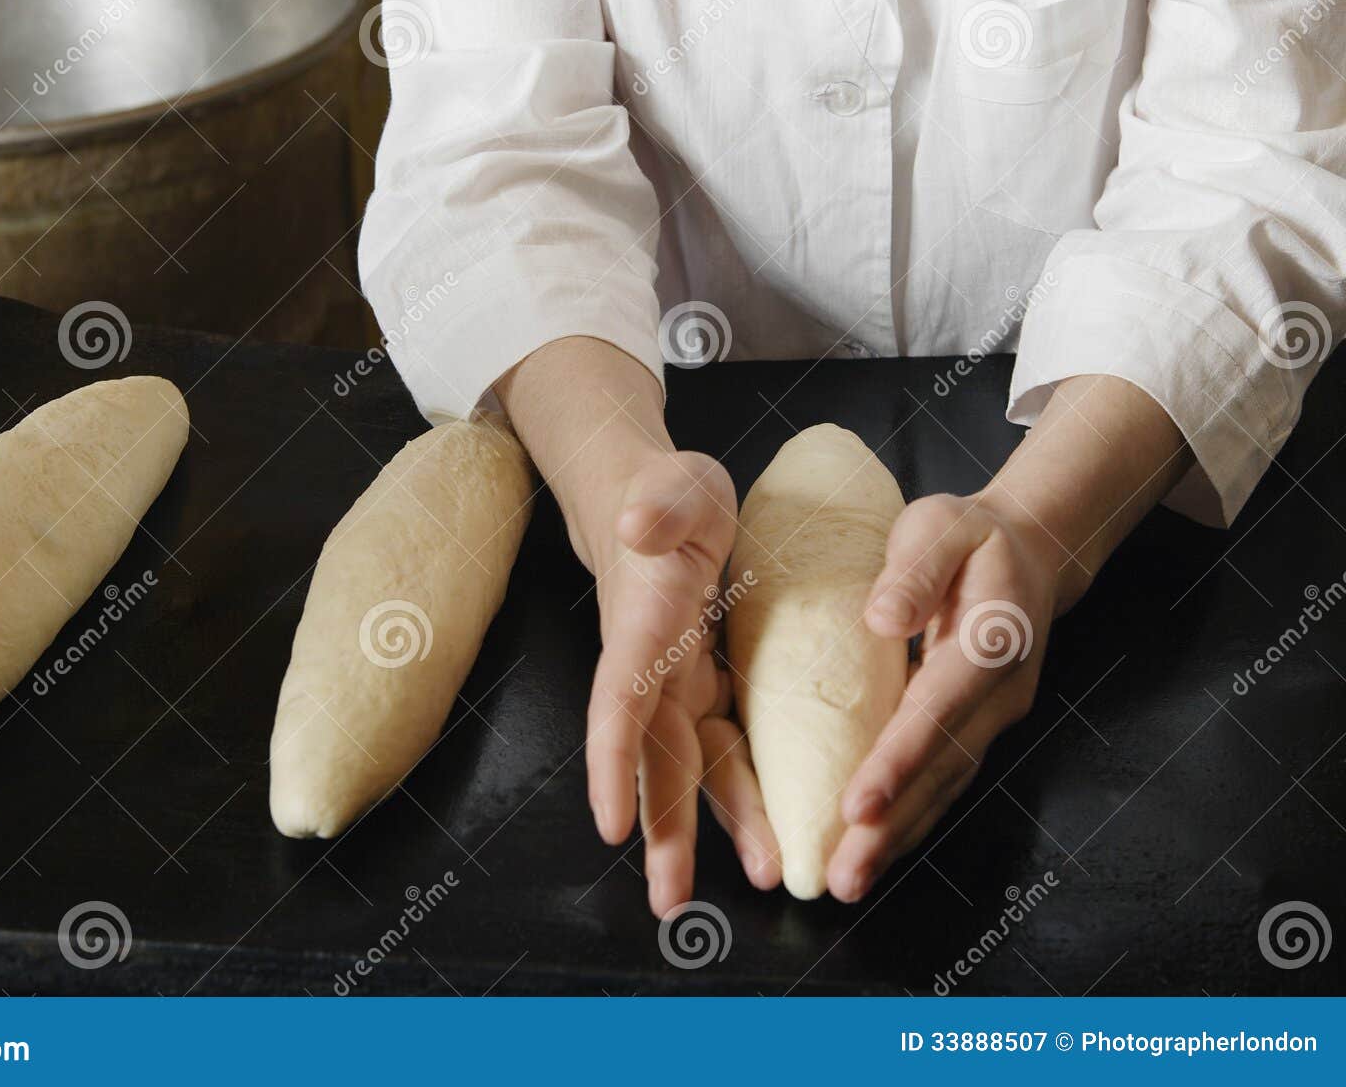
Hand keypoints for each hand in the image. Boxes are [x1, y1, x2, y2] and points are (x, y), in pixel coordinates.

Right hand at [586, 451, 780, 915]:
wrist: (655, 505)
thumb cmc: (664, 494)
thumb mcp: (670, 484)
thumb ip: (659, 503)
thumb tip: (640, 524)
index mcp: (639, 625)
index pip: (619, 698)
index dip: (612, 760)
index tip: (611, 825)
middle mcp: (651, 668)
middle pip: (653, 757)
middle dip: (663, 829)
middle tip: (672, 901)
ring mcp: (678, 683)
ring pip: (695, 767)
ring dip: (719, 824)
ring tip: (755, 876)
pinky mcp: (707, 685)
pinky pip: (729, 746)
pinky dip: (747, 791)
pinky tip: (774, 831)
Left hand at [824, 374, 1192, 901]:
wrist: (1032, 548)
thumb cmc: (973, 534)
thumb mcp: (943, 525)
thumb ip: (916, 569)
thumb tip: (881, 619)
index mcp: (987, 644)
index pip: (936, 712)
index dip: (898, 762)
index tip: (858, 806)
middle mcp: (997, 695)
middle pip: (941, 770)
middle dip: (892, 827)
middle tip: (845, 876)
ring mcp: (994, 717)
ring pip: (944, 788)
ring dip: (899, 838)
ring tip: (851, 881)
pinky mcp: (978, 727)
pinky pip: (943, 781)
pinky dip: (911, 820)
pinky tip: (875, 851)